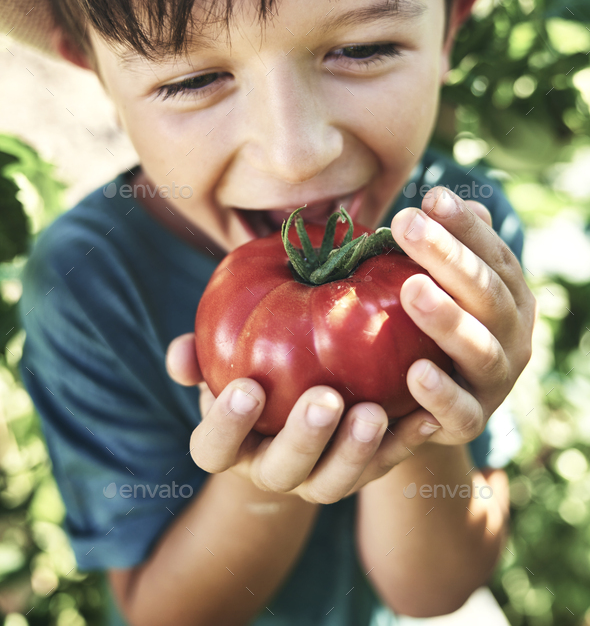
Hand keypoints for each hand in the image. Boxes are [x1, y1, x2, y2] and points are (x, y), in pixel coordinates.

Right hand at [165, 334, 441, 503]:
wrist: (293, 412)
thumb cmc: (250, 374)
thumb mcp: (221, 361)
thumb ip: (199, 356)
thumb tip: (179, 354)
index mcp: (230, 448)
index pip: (214, 448)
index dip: (226, 425)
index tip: (246, 388)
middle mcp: (273, 472)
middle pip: (282, 470)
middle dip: (304, 438)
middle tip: (326, 399)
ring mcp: (319, 479)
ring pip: (335, 482)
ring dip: (356, 451)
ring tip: (373, 413)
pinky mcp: (364, 472)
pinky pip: (387, 464)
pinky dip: (408, 442)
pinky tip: (427, 415)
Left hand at [388, 185, 535, 446]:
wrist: (428, 406)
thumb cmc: (428, 327)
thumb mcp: (439, 284)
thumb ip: (441, 249)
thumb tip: (436, 200)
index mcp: (509, 294)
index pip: (493, 254)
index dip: (464, 226)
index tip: (431, 197)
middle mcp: (512, 334)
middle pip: (485, 292)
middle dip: (447, 256)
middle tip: (406, 225)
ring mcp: (496, 381)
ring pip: (480, 349)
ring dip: (447, 318)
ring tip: (411, 289)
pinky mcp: (471, 421)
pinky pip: (461, 412)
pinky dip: (441, 393)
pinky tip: (415, 372)